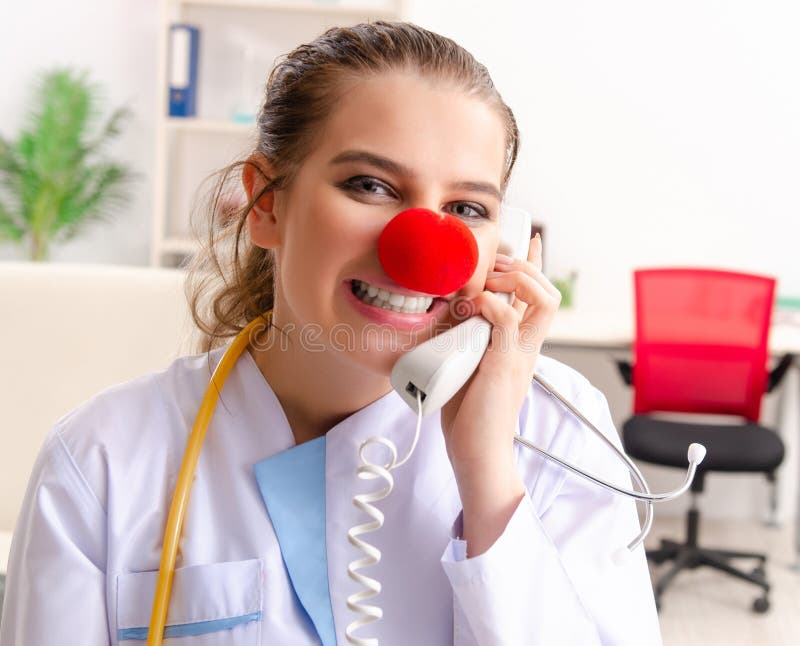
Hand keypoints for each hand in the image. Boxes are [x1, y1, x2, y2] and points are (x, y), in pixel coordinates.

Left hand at [439, 234, 561, 554]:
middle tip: (496, 263)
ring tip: (491, 280)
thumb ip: (467, 338)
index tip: (529, 241)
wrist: (477, 453)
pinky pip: (506, 320)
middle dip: (525, 266)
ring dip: (516, 280)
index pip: (538, 298)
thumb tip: (451, 307)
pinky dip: (489, 304)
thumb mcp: (468, 364)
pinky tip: (471, 305)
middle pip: (549, 292)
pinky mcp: (505, 366)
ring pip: (543, 300)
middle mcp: (527, 347)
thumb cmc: (469, 415)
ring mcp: (520, 355)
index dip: (536, 266)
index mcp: (520, 346)